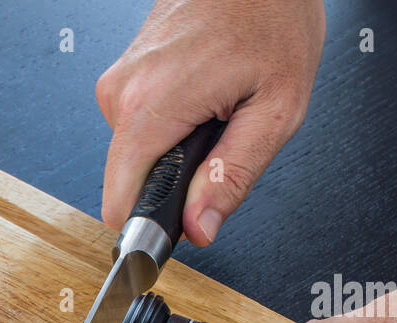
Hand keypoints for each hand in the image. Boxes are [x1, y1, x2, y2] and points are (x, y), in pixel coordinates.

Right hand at [96, 0, 324, 241]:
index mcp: (150, 108)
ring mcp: (119, 79)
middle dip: (177, 176)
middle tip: (223, 136)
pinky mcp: (125, 71)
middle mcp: (121, 93)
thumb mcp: (277, 110)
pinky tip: (205, 90)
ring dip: (178, 144)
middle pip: (132, 179)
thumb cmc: (273, 17)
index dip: (151, 225)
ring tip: (219, 105)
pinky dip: (172, 120)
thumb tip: (199, 228)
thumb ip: (233, 176)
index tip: (181, 225)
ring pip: (138, 152)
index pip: (120, 204)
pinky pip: (141, 123)